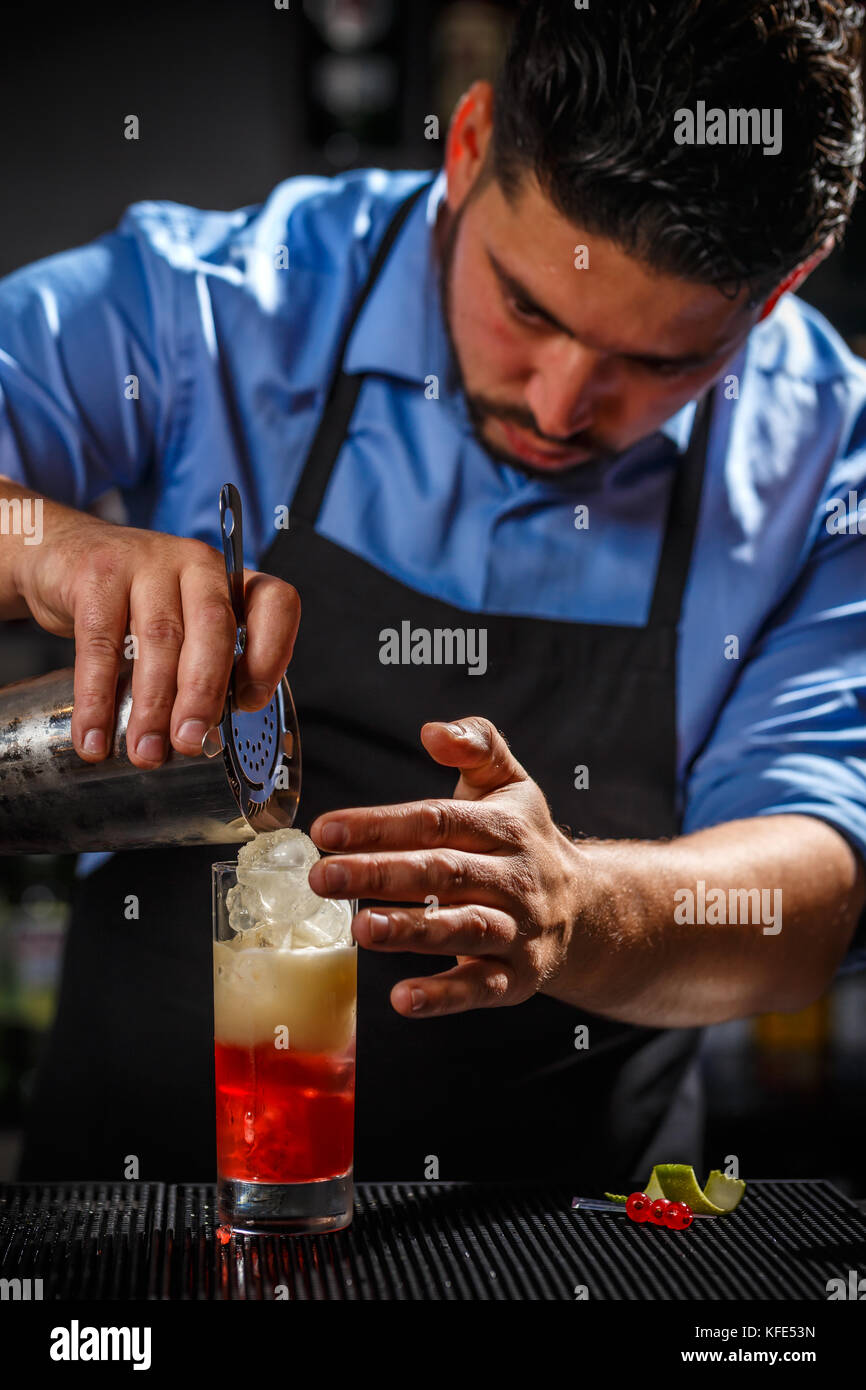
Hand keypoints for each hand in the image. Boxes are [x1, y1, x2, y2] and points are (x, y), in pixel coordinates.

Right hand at [12, 488, 299, 766]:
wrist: (61, 556)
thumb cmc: (132, 605)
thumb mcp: (180, 625)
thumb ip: (201, 666)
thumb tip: (203, 734)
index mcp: (230, 580)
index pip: (275, 602)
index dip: (273, 652)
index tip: (251, 703)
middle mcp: (197, 564)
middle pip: (214, 628)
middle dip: (204, 693)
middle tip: (190, 742)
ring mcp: (148, 562)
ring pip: (160, 638)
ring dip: (153, 705)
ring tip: (146, 752)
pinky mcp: (97, 573)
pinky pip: (99, 644)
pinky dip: (97, 698)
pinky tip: (95, 737)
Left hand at [308, 717, 581, 1017]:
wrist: (589, 907)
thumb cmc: (526, 840)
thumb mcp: (509, 783)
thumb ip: (476, 744)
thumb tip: (434, 730)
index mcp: (505, 825)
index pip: (437, 820)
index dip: (381, 824)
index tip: (326, 830)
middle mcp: (513, 877)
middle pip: (443, 871)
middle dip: (380, 874)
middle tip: (323, 877)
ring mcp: (517, 929)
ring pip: (463, 929)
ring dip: (411, 930)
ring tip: (361, 928)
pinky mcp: (517, 977)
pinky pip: (480, 988)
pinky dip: (443, 996)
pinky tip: (402, 998)